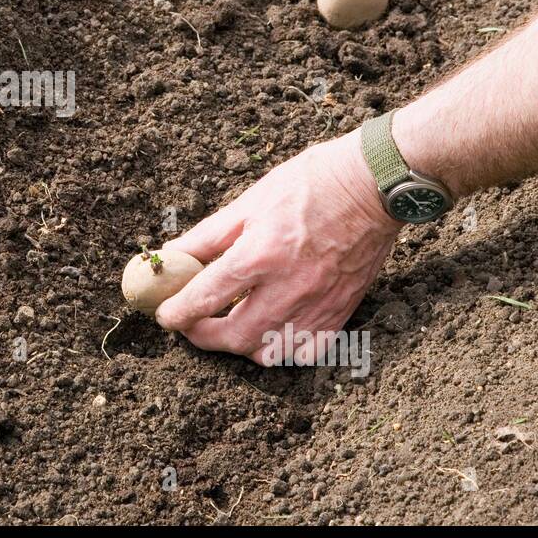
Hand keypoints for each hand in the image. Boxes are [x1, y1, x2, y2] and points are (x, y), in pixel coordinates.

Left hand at [156, 131, 400, 363]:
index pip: (205, 297)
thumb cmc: (310, 184)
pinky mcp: (340, 313)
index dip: (177, 312)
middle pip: (233, 335)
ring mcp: (317, 305)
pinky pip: (304, 353)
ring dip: (239, 346)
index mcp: (259, 255)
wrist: (372, 186)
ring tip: (229, 326)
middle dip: (202, 336)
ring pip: (267, 352)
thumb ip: (208, 235)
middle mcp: (288, 288)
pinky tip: (270, 331)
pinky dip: (281, 350)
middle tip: (191, 325)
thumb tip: (174, 254)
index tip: (165, 316)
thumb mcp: (249, 201)